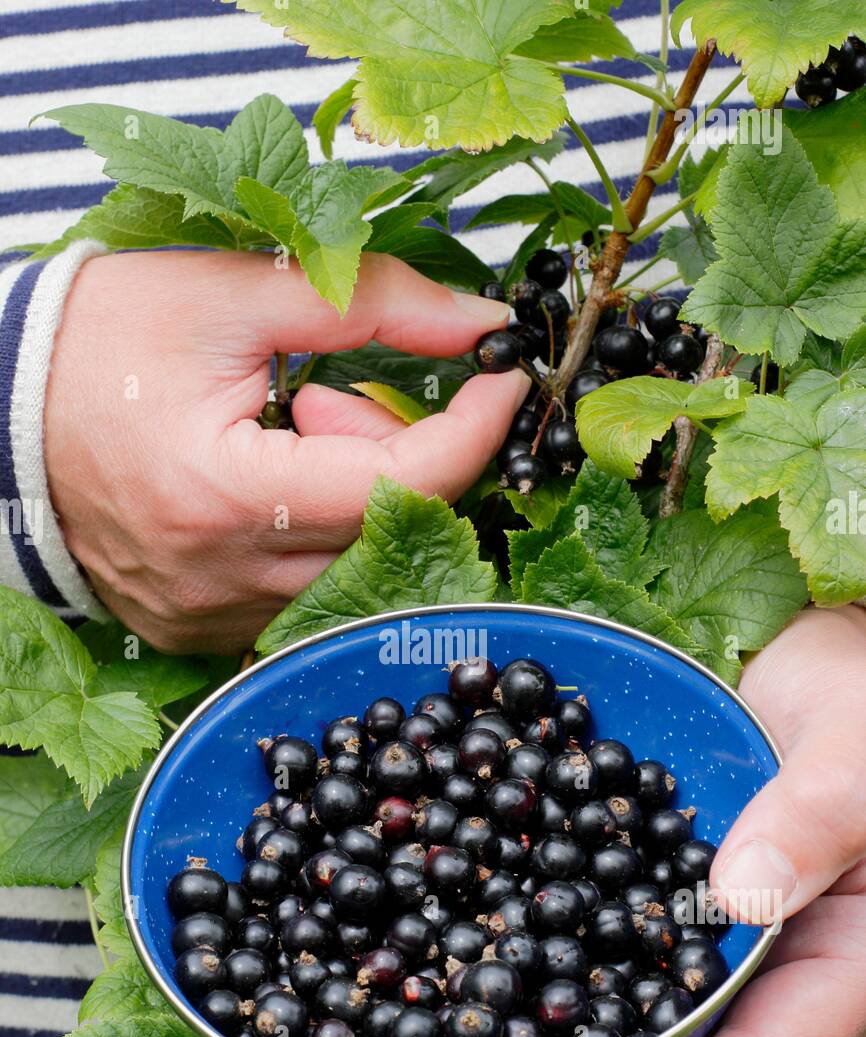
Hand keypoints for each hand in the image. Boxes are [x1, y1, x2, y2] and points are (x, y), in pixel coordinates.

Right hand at [45, 250, 525, 651]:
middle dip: (398, 459)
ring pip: (353, 573)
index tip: (502, 378)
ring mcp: (210, 618)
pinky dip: (317, 540)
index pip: (400, 486)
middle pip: (388, 537)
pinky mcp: (201, 631)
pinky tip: (268, 488)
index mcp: (226, 496)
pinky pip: (305, 596)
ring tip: (287, 434)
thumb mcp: (234, 296)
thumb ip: (369, 302)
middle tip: (333, 398)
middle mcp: (223, 581)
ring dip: (355, 499)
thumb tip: (483, 324)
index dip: (472, 431)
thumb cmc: (100, 343)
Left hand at [464, 605, 865, 1036]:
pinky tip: (483, 1018)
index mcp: (836, 968)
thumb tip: (736, 899)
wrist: (831, 659)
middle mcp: (770, 977)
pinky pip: (608, 970)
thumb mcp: (856, 752)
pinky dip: (549, 1004)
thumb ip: (814, 818)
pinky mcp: (667, 912)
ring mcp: (715, 951)